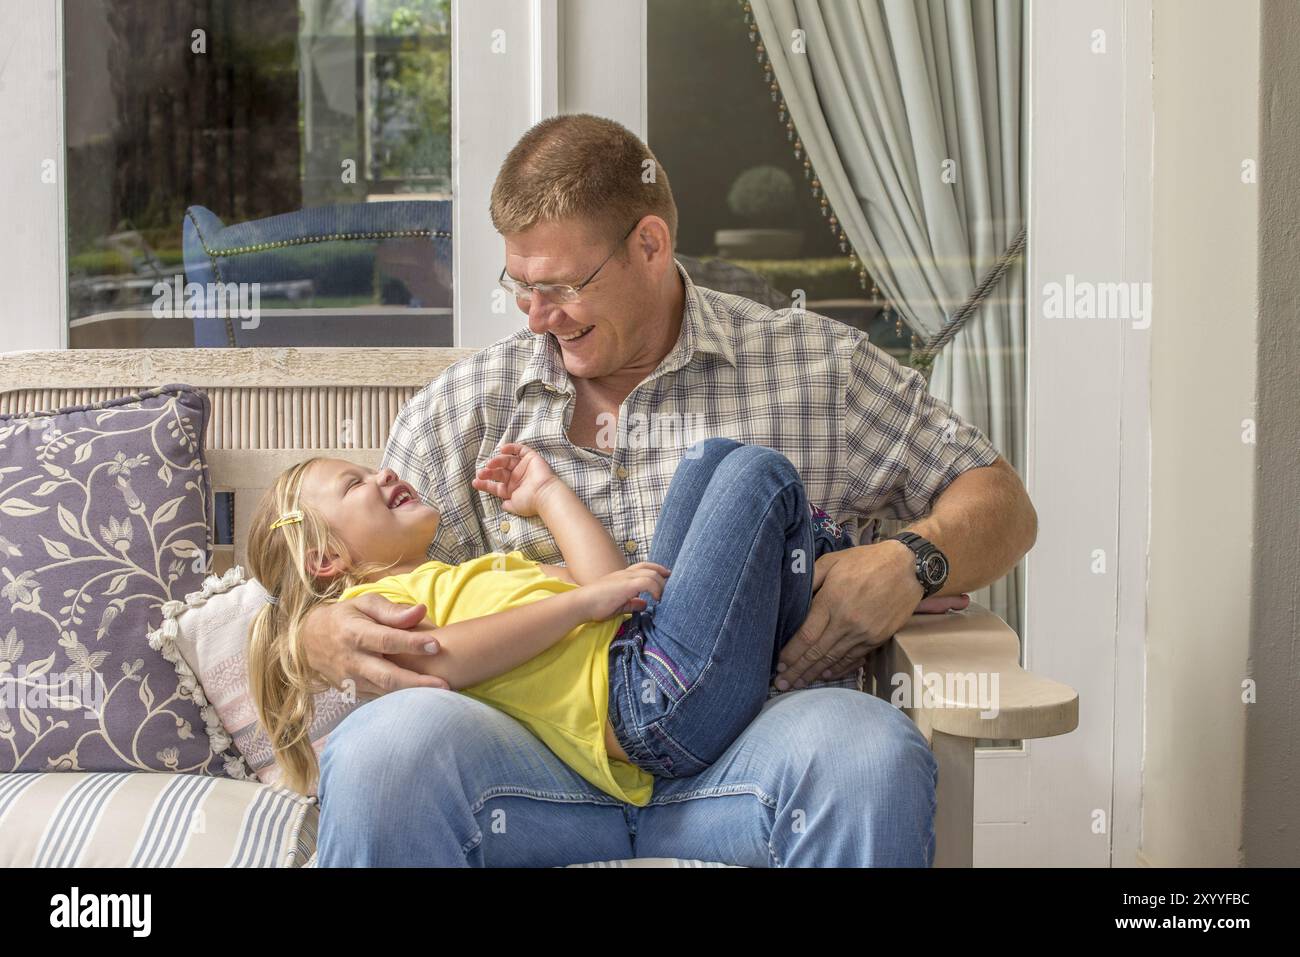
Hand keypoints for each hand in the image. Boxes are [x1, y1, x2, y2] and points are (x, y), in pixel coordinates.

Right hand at [301, 593, 449, 697]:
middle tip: (445, 685)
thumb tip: (421, 610)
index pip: (386, 640)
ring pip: (384, 691)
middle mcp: (352, 660)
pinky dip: (400, 700)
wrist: (309, 642)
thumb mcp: (365, 605)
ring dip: (412, 696)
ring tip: (441, 697)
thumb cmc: (346, 617)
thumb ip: (392, 610)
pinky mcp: (353, 692)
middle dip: (417, 682)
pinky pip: (379, 697)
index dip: (411, 643)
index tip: (436, 645)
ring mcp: (351, 680)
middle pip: (387, 675)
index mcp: (355, 633)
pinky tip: (422, 700)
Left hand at [472, 442, 562, 517]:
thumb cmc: (531, 502)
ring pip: (506, 460)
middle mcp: (516, 478)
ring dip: (496, 461)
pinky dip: (511, 447)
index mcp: (512, 490)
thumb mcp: (515, 506)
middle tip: (481, 473)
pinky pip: (520, 450)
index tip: (475, 482)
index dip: (485, 484)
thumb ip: (507, 505)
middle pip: (498, 472)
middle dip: (489, 472)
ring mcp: (523, 468)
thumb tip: (503, 505)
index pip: (495, 485)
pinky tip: (502, 449)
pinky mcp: (530, 458)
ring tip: (490, 464)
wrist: (544, 495)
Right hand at [576, 562, 671, 620]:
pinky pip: (648, 581)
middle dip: (663, 574)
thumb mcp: (618, 606)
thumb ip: (632, 604)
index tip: (666, 577)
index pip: (643, 567)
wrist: (582, 604)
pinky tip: (657, 599)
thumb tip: (644, 604)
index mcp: (622, 576)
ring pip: (651, 573)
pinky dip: (656, 589)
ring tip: (665, 595)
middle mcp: (625, 573)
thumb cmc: (596, 606)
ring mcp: (626, 577)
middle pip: (650, 567)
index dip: (656, 570)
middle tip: (672, 582)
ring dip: (661, 584)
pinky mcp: (627, 584)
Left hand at [774, 540, 940, 690]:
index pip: (806, 635)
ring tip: (799, 684)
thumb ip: (810, 579)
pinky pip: (853, 658)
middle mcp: (846, 621)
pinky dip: (838, 669)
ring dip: (815, 674)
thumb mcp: (832, 561)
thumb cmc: (865, 561)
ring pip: (834, 659)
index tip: (778, 665)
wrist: (907, 566)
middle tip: (782, 684)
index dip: (791, 653)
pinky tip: (826, 676)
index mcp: (831, 601)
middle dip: (798, 670)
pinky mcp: (878, 638)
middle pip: (817, 653)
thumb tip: (791, 598)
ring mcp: (864, 633)